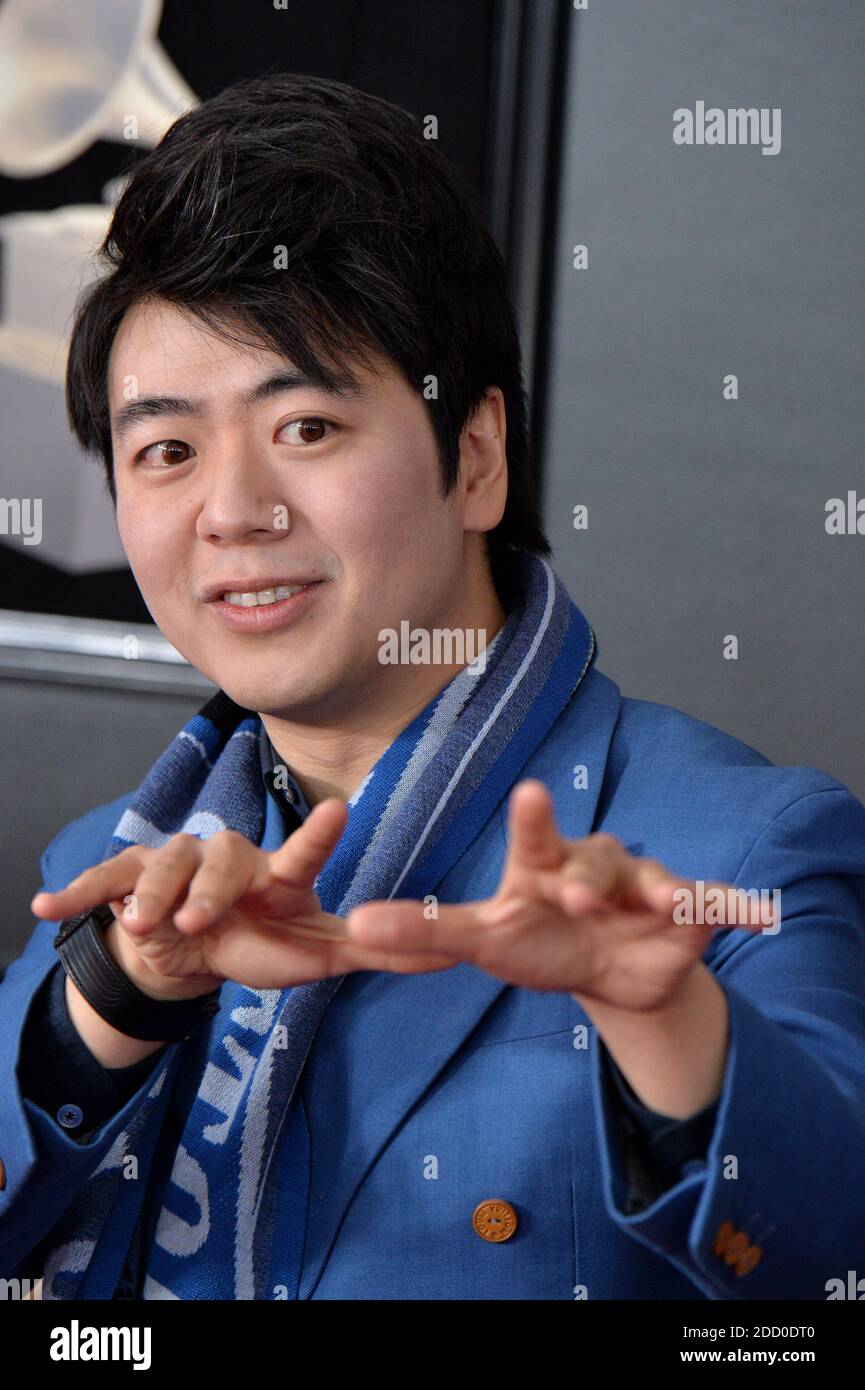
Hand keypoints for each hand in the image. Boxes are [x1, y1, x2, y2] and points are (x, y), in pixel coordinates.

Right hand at [31, 800, 458, 997]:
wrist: (193, 952)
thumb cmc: (262, 943)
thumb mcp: (315, 958)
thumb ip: (373, 955)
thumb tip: (450, 957)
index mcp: (276, 875)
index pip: (300, 853)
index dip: (320, 835)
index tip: (342, 812)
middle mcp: (227, 858)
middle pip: (218, 859)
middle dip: (207, 888)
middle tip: (198, 920)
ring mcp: (175, 865)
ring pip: (161, 866)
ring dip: (151, 894)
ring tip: (143, 923)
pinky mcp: (129, 881)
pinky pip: (103, 882)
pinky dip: (79, 894)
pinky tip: (46, 907)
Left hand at [344, 779, 767, 1012]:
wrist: (607, 973)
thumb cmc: (536, 943)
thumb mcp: (482, 942)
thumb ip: (424, 932)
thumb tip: (354, 931)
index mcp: (543, 868)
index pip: (535, 840)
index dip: (535, 819)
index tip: (532, 794)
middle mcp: (594, 868)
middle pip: (594, 860)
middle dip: (589, 870)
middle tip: (575, 891)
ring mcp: (642, 889)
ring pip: (651, 881)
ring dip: (657, 891)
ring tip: (665, 904)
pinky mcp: (685, 914)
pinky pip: (711, 907)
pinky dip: (733, 908)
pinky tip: (755, 916)